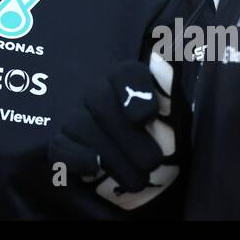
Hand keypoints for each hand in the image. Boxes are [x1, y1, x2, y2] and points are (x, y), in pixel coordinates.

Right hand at [49, 52, 178, 210]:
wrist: (156, 180)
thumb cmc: (169, 146)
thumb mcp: (180, 120)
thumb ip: (171, 90)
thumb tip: (157, 59)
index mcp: (130, 84)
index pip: (125, 72)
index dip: (134, 90)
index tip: (149, 117)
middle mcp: (99, 96)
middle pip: (98, 98)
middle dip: (127, 135)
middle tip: (153, 162)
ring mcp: (78, 120)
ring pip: (79, 124)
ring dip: (111, 155)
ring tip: (138, 180)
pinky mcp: (65, 148)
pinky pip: (59, 147)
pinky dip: (75, 157)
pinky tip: (95, 168)